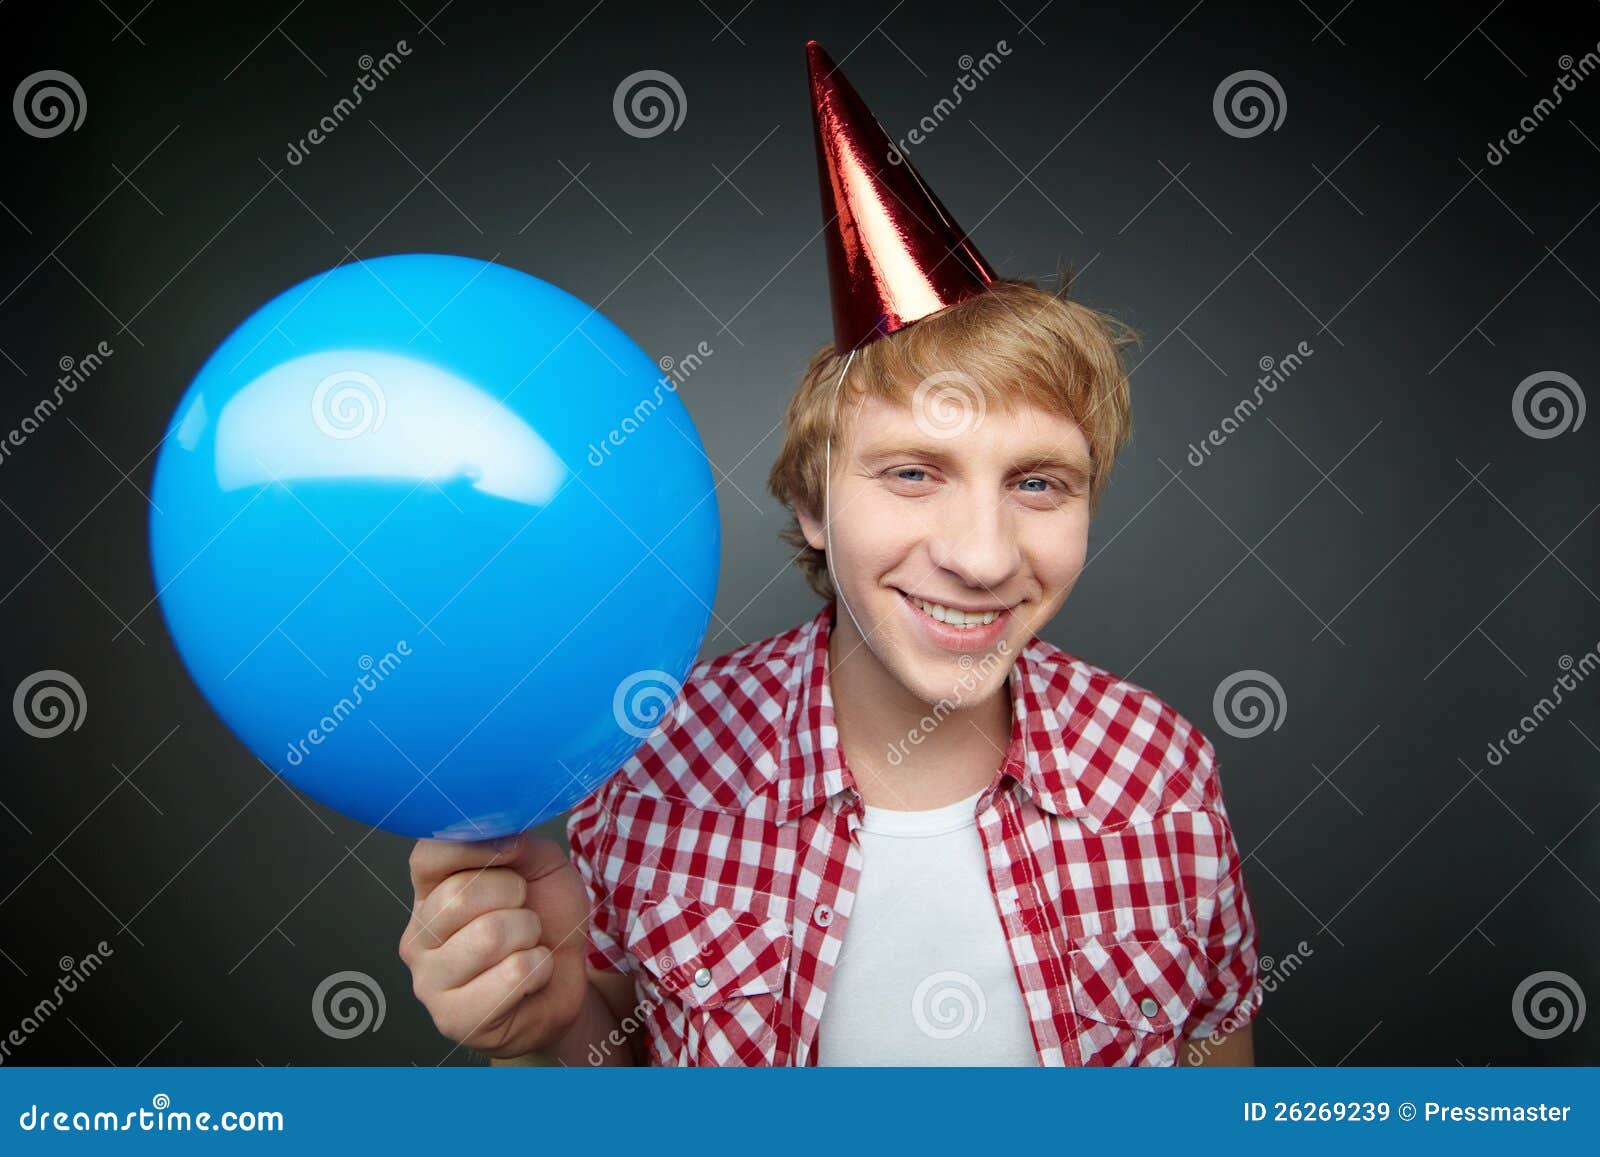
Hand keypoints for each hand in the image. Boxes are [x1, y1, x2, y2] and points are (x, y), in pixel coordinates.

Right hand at [399, 832, 591, 1057]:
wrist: (565, 979)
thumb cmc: (546, 919)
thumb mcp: (541, 865)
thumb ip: (517, 840)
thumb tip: (499, 837)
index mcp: (429, 892)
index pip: (428, 856)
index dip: (475, 847)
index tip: (511, 853)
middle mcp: (418, 936)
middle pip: (459, 896)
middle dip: (514, 896)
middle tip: (523, 910)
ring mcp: (429, 982)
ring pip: (488, 936)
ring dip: (529, 934)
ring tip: (527, 944)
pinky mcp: (454, 1019)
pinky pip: (512, 975)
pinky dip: (539, 968)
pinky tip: (531, 975)